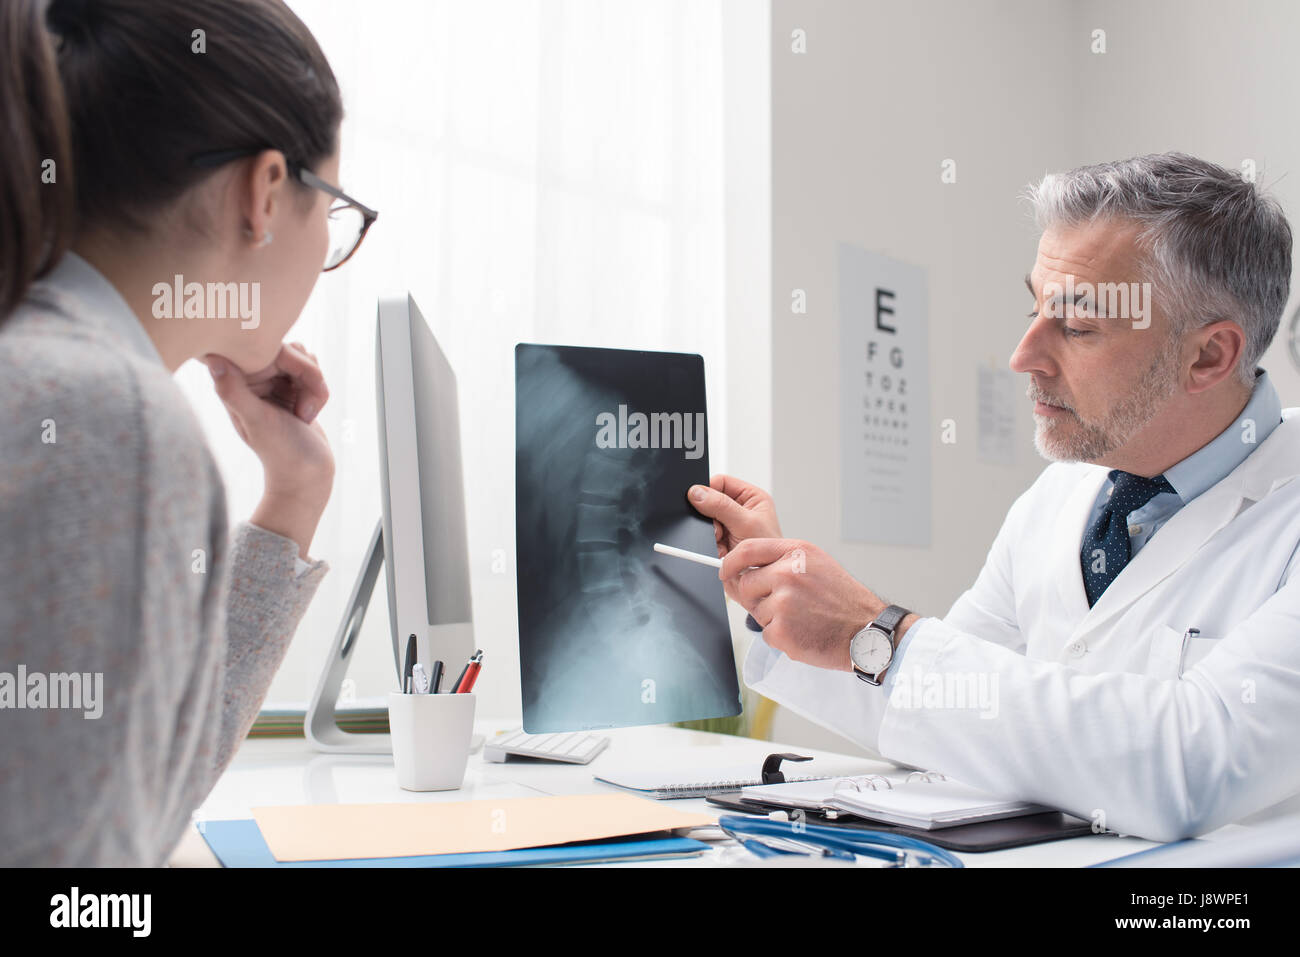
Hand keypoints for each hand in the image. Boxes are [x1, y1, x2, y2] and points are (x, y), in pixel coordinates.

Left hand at [203, 342, 334, 557]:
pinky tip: (311, 413)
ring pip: (305, 360)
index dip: (284, 358)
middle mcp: (253, 380)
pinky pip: (313, 372)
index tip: (290, 381)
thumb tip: (212, 359)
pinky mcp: (294, 389)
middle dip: (307, 376)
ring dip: (315, 386)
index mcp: (236, 383)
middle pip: (289, 350)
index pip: (263, 348)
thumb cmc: (281, 452)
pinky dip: (318, 391)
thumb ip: (234, 390)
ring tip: (306, 413)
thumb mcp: (257, 421)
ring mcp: (275, 383)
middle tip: (304, 409)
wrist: (307, 475)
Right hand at [688, 474, 782, 602]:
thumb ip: (721, 506)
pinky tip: (721, 550)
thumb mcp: (746, 523)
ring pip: (706, 521)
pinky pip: (705, 536)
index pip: (721, 482)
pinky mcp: (722, 540)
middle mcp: (739, 509)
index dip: (708, 490)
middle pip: (710, 501)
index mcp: (750, 497)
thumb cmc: (769, 552)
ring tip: (722, 541)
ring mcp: (729, 525)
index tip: (699, 500)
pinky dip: (710, 544)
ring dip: (710, 533)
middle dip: (709, 516)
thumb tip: (697, 492)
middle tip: (718, 528)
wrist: (764, 582)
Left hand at [719, 538, 886, 671]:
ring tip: (802, 618)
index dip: (730, 562)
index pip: (748, 550)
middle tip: (785, 606)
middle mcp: (788, 573)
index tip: (725, 571)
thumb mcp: (816, 565)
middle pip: (746, 584)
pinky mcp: (782, 630)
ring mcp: (784, 602)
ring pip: (756, 611)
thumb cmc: (843, 600)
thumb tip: (742, 570)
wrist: (868, 631)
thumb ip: (781, 562)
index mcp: (796, 553)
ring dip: (772, 619)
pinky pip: (766, 633)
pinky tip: (804, 632)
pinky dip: (781, 637)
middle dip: (757, 597)